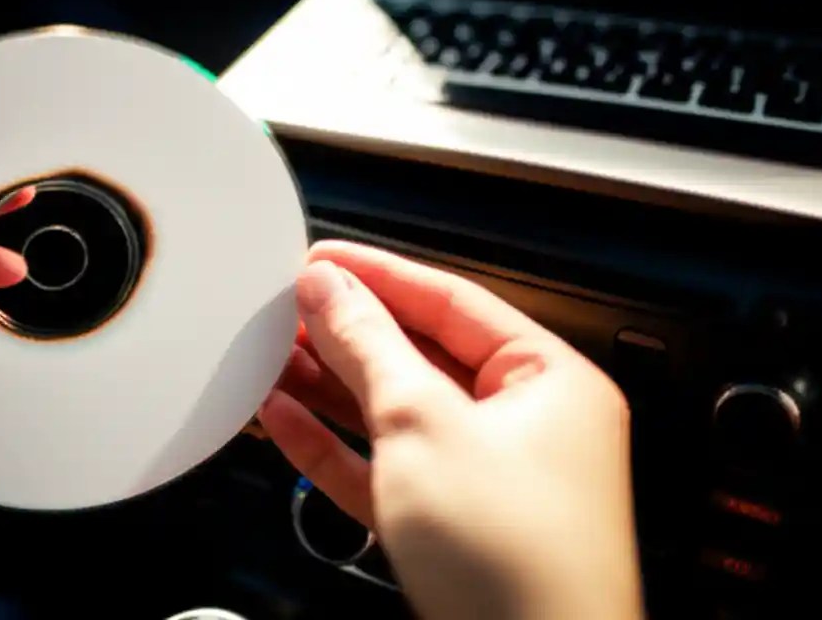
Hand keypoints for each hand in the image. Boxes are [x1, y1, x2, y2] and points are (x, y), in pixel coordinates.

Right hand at [260, 241, 642, 619]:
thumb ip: (370, 348)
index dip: (380, 273)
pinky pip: (380, 466)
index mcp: (551, 382)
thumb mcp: (425, 425)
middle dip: (347, 333)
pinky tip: (284, 418)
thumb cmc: (517, 563)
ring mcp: (481, 478)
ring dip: (329, 386)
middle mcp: (523, 425)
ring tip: (271, 356)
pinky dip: (332, 443)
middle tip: (286, 309)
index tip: (321, 259)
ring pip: (392, 412)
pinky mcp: (444, 525)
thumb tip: (331, 290)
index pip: (453, 301)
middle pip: (418, 355)